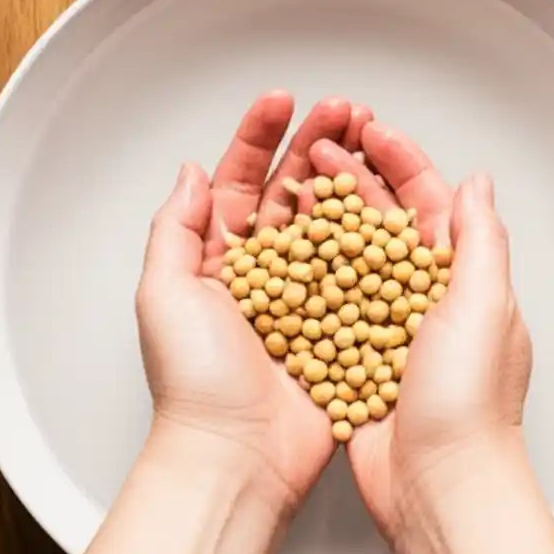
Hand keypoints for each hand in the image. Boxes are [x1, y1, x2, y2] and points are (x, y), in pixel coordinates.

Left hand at [135, 90, 374, 509]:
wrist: (239, 453)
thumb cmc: (195, 383)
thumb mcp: (164, 292)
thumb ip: (177, 227)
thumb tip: (191, 171)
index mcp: (216, 260)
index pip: (239, 182)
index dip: (260, 136)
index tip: (282, 101)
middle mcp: (263, 274)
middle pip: (292, 192)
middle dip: (316, 144)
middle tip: (342, 109)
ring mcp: (305, 297)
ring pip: (330, 222)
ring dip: (350, 177)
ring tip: (369, 140)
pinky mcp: (340, 324)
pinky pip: (360, 271)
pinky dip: (375, 236)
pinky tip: (389, 204)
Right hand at [299, 123, 532, 539]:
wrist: (437, 485)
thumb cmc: (468, 403)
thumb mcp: (485, 305)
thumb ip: (480, 240)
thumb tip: (478, 182)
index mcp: (465, 280)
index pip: (430, 202)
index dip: (400, 160)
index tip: (368, 128)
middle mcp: (427, 301)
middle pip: (385, 222)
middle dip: (354, 178)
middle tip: (319, 144)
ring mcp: (389, 330)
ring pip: (351, 258)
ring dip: (325, 218)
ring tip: (294, 183)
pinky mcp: (356, 360)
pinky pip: (327, 306)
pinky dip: (306, 276)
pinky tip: (282, 252)